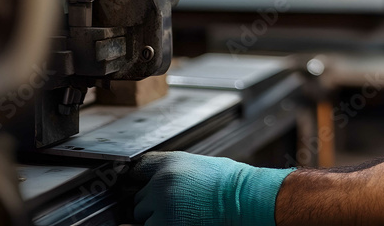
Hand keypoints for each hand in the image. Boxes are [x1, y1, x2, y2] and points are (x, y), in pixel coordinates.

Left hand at [130, 151, 293, 225]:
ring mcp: (161, 206)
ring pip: (141, 217)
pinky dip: (160, 225)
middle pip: (137, 198)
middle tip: (176, 205)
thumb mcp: (197, 165)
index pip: (136, 170)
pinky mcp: (165, 225)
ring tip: (181, 215)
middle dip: (151, 204)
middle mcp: (161, 182)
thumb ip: (170, 171)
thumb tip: (151, 183)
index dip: (138, 180)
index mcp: (169, 163)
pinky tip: (180, 222)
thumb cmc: (229, 184)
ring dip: (154, 219)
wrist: (246, 199)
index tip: (138, 187)